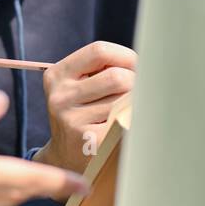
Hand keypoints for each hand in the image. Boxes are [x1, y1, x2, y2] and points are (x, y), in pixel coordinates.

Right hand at [35, 41, 135, 175]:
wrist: (66, 154)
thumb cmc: (83, 111)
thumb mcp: (80, 84)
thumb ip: (104, 68)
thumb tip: (147, 63)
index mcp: (57, 75)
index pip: (99, 51)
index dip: (125, 56)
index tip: (135, 66)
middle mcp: (60, 97)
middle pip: (117, 77)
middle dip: (134, 82)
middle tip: (134, 92)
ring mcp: (72, 121)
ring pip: (123, 101)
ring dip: (133, 104)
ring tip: (125, 111)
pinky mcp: (88, 141)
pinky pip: (125, 122)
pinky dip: (131, 121)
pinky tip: (125, 126)